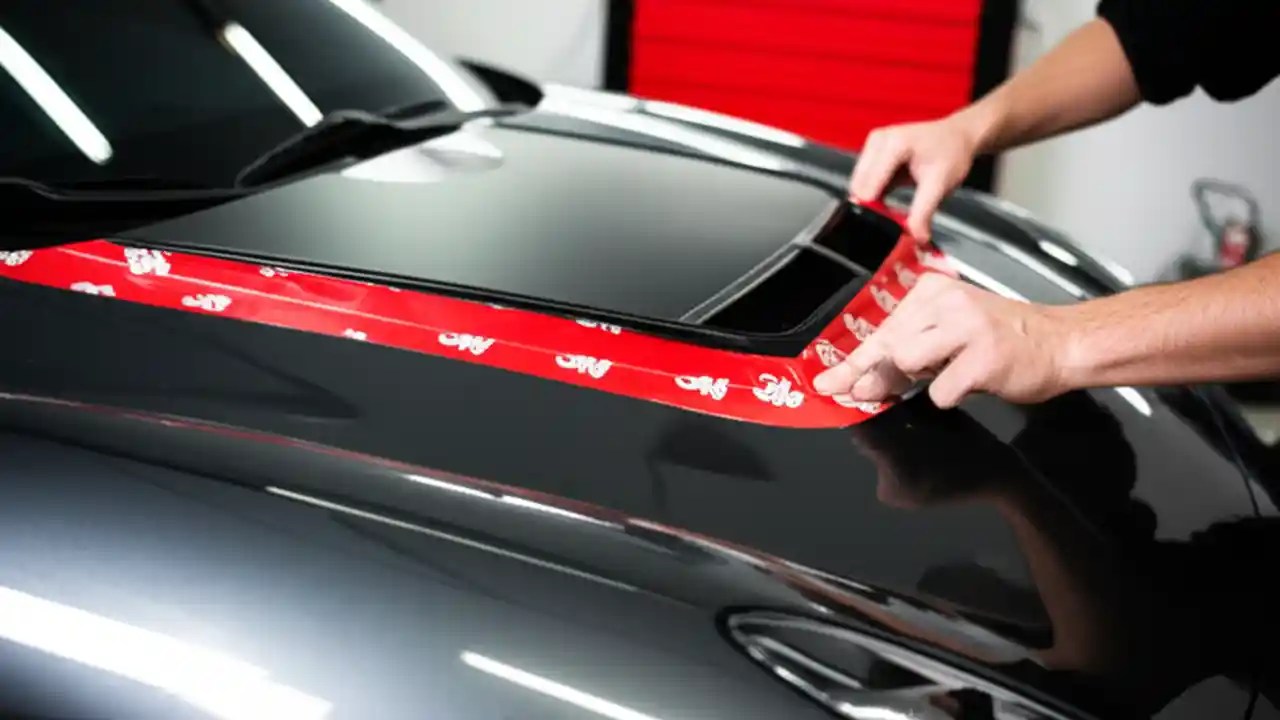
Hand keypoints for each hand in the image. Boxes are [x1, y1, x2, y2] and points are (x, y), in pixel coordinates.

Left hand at [814, 274, 1074, 407]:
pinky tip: (975, 381)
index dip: (852, 361)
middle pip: (887, 346)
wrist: (1061, 343)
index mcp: (932, 292)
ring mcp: (965, 327)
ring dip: (921, 379)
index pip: (881, 330)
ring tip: (952, 371)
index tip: (826, 381)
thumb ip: (904, 359)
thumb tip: (860, 384)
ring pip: (906, 362)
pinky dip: (952, 394)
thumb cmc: (1003, 342)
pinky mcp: (982, 357)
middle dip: (871, 376)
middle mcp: (946, 303)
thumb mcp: (948, 340)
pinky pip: (940, 391)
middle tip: (854, 392)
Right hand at [849, 116, 981, 240]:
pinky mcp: (872, 152)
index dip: (875, 210)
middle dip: (873, 206)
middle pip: (859, 186)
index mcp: (893, 145)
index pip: (869, 187)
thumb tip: (916, 237)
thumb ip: (923, 212)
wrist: (958, 135)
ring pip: (859, 185)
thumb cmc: (952, 153)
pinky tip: (889, 198)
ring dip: (873, 200)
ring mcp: (873, 145)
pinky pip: (864, 181)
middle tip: (893, 218)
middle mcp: (878, 141)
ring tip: (892, 208)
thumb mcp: (940, 185)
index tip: (888, 225)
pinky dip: (875, 194)